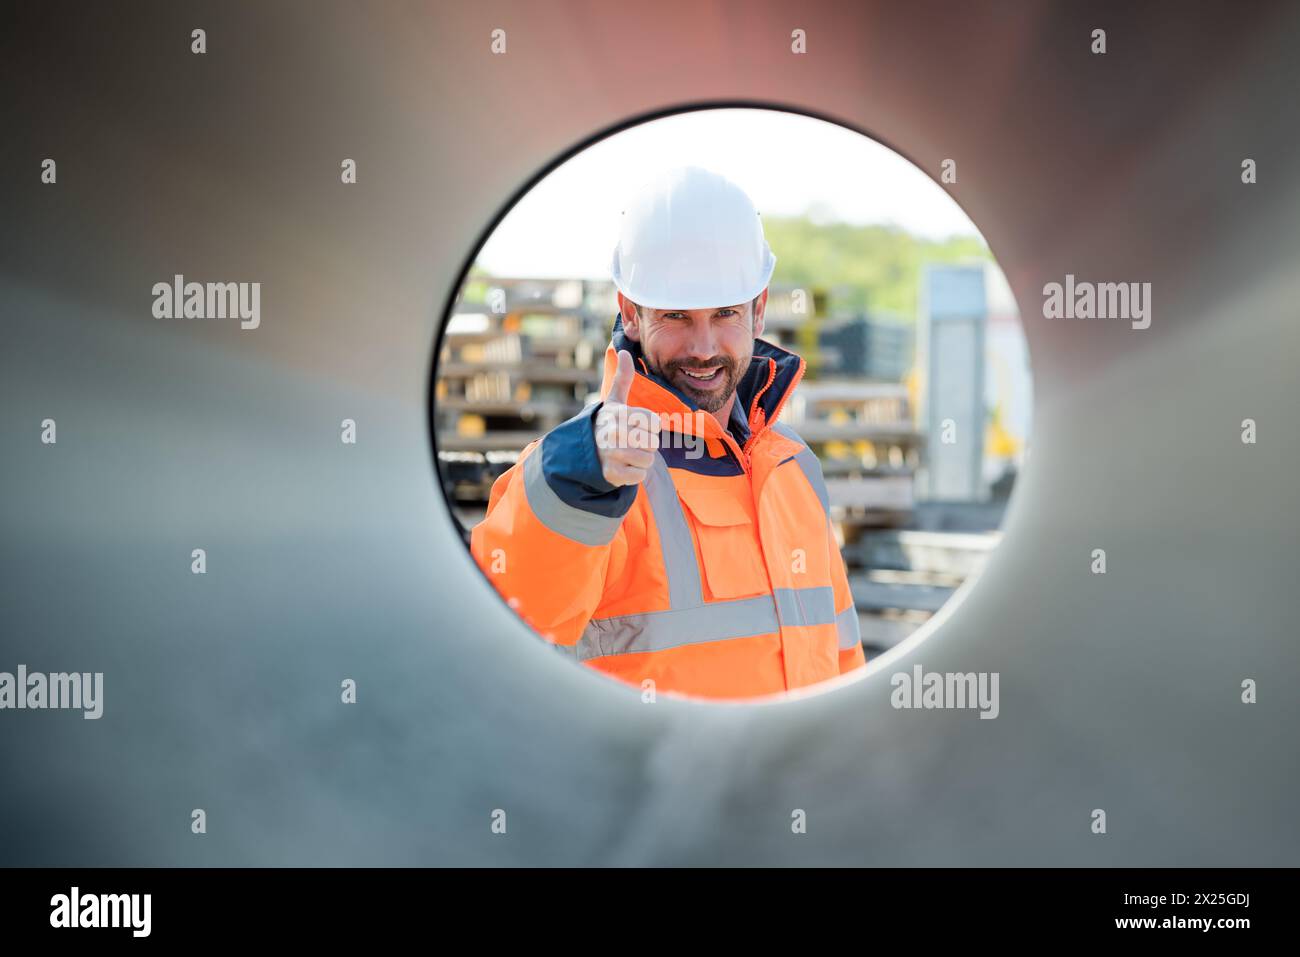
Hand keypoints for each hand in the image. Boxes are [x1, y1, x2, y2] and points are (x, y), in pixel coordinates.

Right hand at [594, 350, 660, 486]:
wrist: (585, 452)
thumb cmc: (608, 424)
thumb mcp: (614, 401)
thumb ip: (622, 378)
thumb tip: (624, 352)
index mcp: (618, 414)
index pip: (654, 423)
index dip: (650, 427)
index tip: (636, 426)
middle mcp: (613, 433)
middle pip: (653, 444)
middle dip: (647, 446)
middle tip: (632, 443)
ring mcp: (611, 454)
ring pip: (648, 460)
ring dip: (642, 460)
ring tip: (628, 455)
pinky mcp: (610, 474)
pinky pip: (639, 475)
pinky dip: (635, 474)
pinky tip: (623, 467)